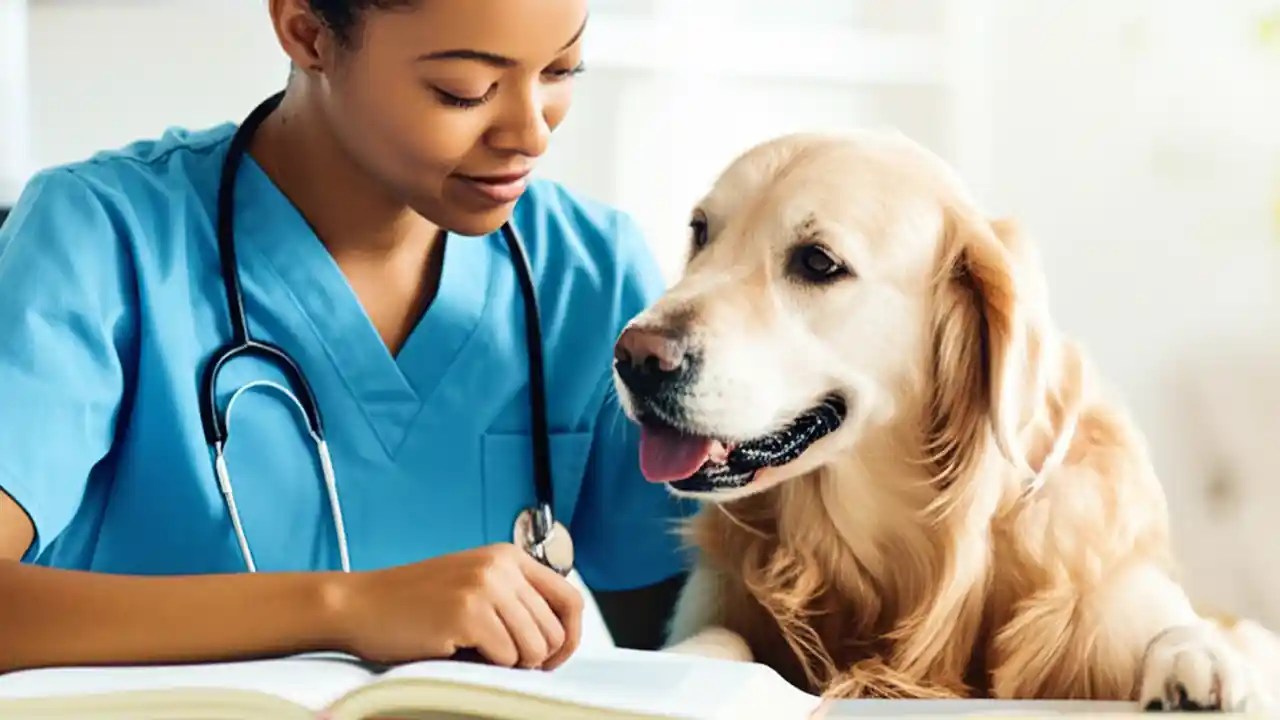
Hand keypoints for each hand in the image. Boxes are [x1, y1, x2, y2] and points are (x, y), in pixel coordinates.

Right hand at [330, 543, 582, 669]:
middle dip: (534, 658)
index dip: (571, 637)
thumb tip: (560, 641)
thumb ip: (515, 600)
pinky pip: (505, 658)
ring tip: (476, 652)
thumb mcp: (474, 586)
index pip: (570, 599)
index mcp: (508, 557)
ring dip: (509, 663)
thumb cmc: (414, 605)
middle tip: (501, 661)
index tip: (553, 659)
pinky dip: (486, 666)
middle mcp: (502, 566)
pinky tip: (457, 649)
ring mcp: (485, 587)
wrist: (360, 605)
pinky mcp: (468, 612)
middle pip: (554, 631)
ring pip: (534, 648)